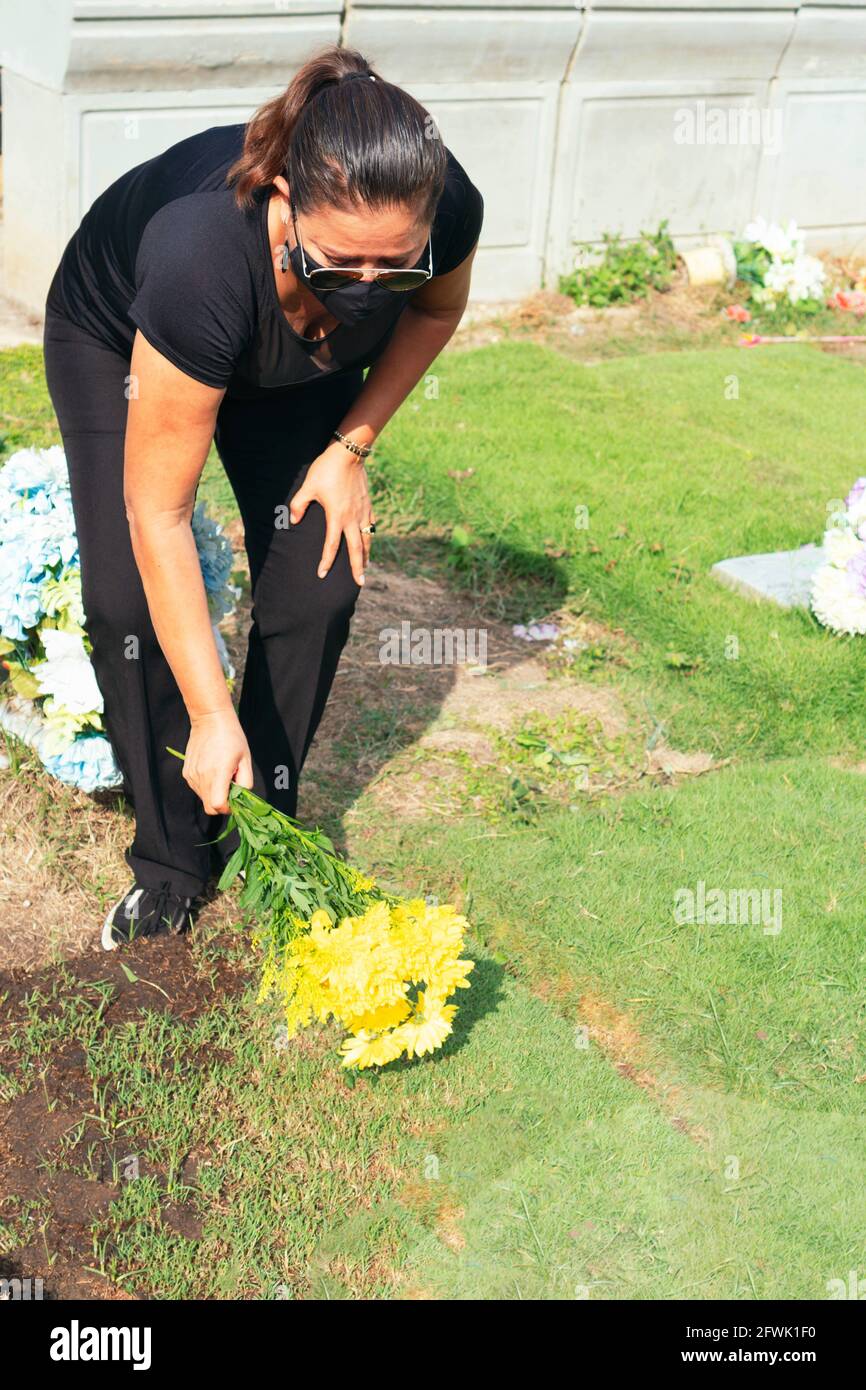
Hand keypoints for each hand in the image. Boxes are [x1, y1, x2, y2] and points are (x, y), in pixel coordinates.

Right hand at [182, 709, 253, 814]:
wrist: (210, 720)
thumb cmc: (231, 738)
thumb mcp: (246, 759)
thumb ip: (246, 782)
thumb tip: (241, 797)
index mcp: (218, 773)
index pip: (218, 806)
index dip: (228, 808)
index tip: (235, 799)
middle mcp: (202, 777)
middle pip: (210, 807)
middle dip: (222, 803)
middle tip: (231, 787)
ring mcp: (192, 776)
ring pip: (204, 798)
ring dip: (214, 793)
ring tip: (221, 774)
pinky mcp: (187, 773)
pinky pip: (198, 789)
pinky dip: (206, 786)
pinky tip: (212, 770)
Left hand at [289, 443, 373, 585]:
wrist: (348, 454)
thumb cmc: (326, 470)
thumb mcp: (308, 486)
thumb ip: (299, 505)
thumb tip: (293, 520)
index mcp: (336, 517)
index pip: (331, 546)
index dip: (326, 561)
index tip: (322, 574)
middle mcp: (352, 518)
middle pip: (356, 549)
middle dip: (357, 568)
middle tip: (360, 583)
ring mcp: (363, 512)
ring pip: (367, 539)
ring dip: (366, 556)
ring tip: (365, 568)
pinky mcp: (368, 504)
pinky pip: (371, 526)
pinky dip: (370, 537)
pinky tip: (369, 542)